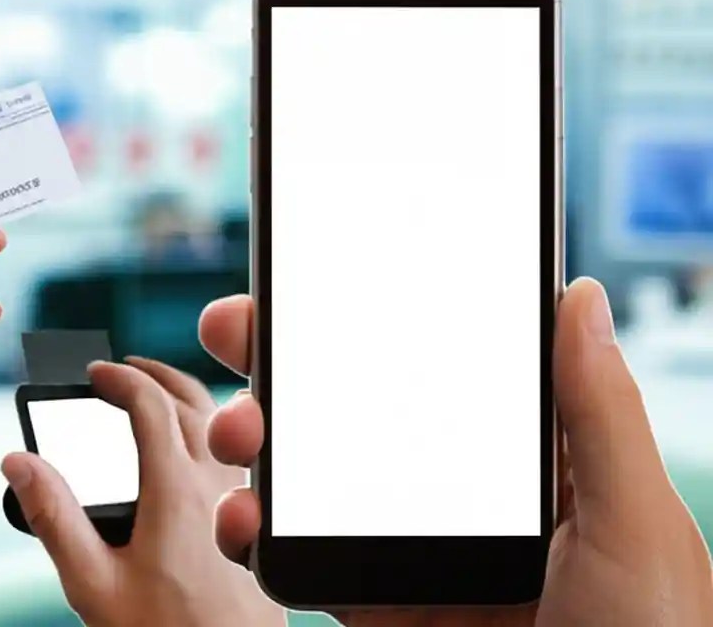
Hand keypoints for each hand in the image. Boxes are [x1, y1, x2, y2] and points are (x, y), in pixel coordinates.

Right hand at [1, 357, 284, 626]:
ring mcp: (240, 499)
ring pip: (219, 424)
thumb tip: (19, 462)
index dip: (119, 378)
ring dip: (185, 397)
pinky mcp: (251, 520)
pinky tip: (189, 453)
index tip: (95, 374)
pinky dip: (208, 429)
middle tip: (123, 371)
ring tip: (155, 397)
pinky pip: (232, 452)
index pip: (151, 403)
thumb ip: (54, 518)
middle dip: (155, 374)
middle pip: (192, 399)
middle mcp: (215, 484)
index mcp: (175, 490)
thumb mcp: (93, 582)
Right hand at [199, 277, 712, 626]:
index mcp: (518, 460)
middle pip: (350, 408)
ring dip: (251, 440)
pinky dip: (252, 532)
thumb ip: (600, 416)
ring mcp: (402, 548)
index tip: (313, 276)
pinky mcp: (367, 604)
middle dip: (280, 362)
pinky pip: (293, 559)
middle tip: (235, 330)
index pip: (434, 366)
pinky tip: (244, 521)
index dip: (369, 316)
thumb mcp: (635, 527)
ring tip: (236, 431)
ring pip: (306, 476)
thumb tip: (579, 298)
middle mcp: (450, 493)